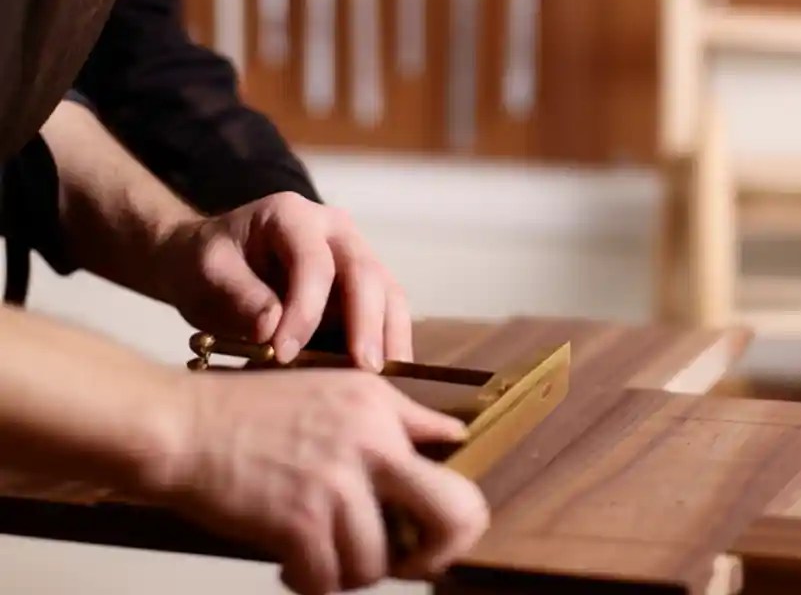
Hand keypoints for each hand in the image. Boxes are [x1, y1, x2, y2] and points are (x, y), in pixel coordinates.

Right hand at [156, 370, 488, 593]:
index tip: (428, 517)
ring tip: (326, 557)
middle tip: (407, 560)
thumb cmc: (250, 412)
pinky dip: (313, 584)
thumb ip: (395, 416)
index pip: (455, 448)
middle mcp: (371, 442)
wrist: (181, 427)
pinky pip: (331, 581)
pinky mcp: (300, 523)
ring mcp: (337, 485)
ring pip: (381, 563)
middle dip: (437, 550)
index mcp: (382, 406)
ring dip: (353, 572)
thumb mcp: (336, 389)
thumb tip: (452, 439)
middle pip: (454, 513)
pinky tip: (294, 568)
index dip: (448, 488)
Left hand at [158, 192, 409, 369]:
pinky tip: (385, 376)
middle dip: (366, 324)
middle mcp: (334, 230)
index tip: (284, 352)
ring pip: (388, 293)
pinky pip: (387, 313)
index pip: (315, 263)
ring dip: (389, 337)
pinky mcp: (362, 288)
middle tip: (363, 370)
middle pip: (366, 274)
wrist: (206, 262)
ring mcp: (354, 257)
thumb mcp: (208, 273)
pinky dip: (388, 344)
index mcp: (292, 215)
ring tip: (383, 378)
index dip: (306, 310)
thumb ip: (240, 295)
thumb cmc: (205, 264)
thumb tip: (274, 328)